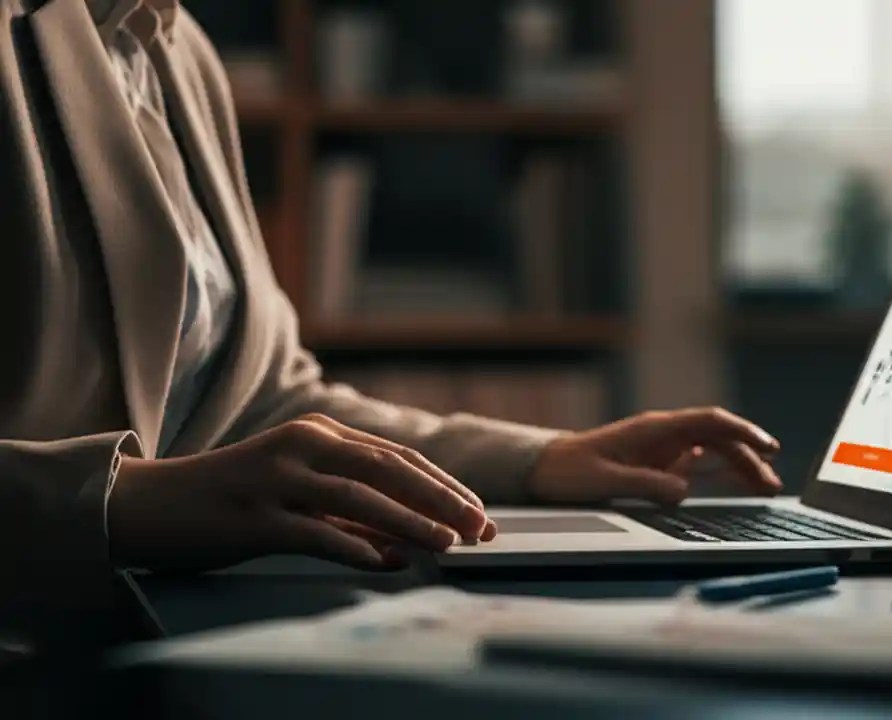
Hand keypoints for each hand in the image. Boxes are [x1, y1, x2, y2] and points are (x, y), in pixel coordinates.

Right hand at [108, 414, 495, 571]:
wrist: (149, 504)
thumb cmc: (231, 500)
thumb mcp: (296, 491)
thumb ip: (347, 510)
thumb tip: (403, 543)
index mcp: (319, 434)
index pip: (398, 457)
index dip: (443, 485)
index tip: (478, 513)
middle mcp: (302, 446)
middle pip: (388, 469)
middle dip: (441, 500)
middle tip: (478, 529)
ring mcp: (276, 478)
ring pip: (358, 496)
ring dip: (409, 521)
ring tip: (447, 543)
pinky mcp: (252, 515)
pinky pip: (313, 530)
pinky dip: (353, 545)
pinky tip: (385, 561)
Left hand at [529, 407, 782, 504]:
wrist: (545, 467)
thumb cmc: (569, 470)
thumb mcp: (603, 480)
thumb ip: (644, 484)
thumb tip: (684, 492)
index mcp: (654, 429)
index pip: (708, 422)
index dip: (741, 432)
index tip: (766, 447)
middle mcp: (664, 435)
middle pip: (717, 439)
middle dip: (748, 457)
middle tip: (772, 483)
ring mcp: (663, 449)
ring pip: (712, 451)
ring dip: (739, 466)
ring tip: (766, 486)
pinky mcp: (659, 464)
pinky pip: (698, 465)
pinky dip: (721, 473)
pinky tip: (740, 483)